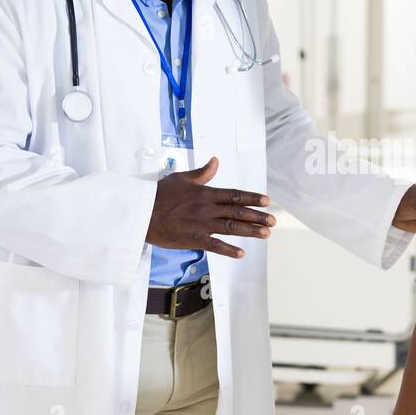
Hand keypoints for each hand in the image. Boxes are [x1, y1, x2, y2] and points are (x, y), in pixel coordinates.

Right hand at [145, 155, 275, 258]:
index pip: (235, 195)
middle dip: (258, 216)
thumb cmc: (160, 194)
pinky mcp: (193, 239)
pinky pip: (214, 245)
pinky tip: (241, 254)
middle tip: (273, 221)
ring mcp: (201, 224)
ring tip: (266, 234)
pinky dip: (228, 250)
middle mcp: (207, 208)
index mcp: (206, 193)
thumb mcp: (182, 178)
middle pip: (238, 212)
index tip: (267, 201)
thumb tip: (216, 161)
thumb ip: (202, 172)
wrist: (142, 212)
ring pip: (231, 228)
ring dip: (250, 231)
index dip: (252, 198)